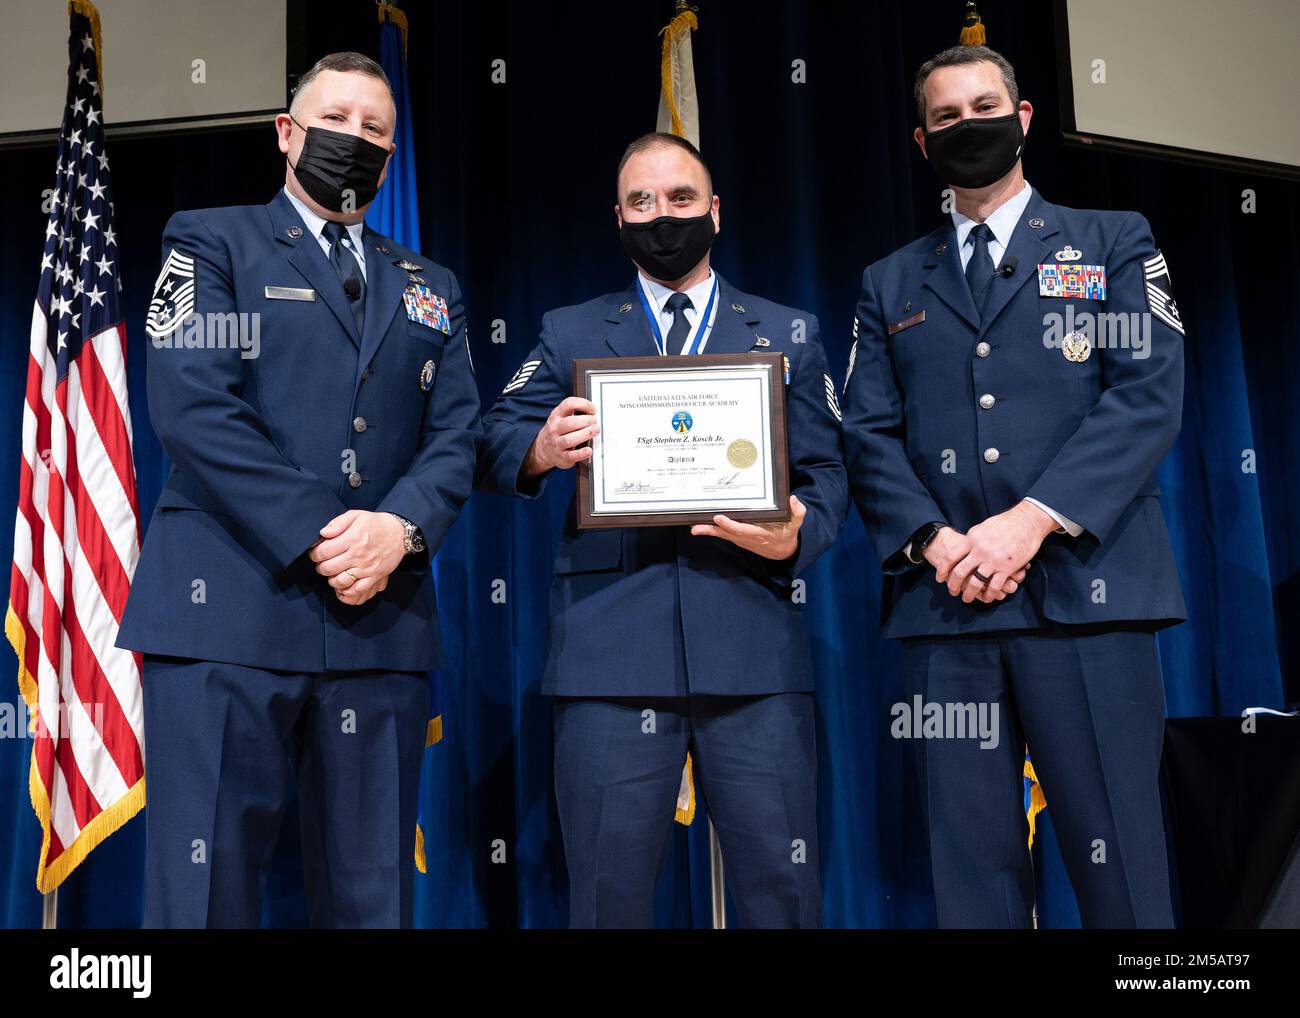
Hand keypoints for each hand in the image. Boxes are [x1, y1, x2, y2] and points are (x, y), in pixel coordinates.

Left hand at [309, 509, 406, 604]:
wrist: (399, 533)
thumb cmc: (375, 523)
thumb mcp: (356, 515)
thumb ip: (337, 523)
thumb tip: (322, 533)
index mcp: (351, 538)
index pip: (323, 552)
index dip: (314, 554)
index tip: (316, 553)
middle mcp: (358, 554)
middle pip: (328, 568)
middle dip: (320, 567)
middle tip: (323, 563)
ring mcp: (366, 567)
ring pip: (339, 581)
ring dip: (331, 579)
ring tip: (333, 573)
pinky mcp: (375, 576)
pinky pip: (357, 590)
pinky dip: (346, 591)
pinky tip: (343, 585)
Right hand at [523, 397, 599, 475]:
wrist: (542, 449)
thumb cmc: (556, 431)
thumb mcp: (560, 417)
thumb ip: (573, 413)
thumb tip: (593, 412)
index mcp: (556, 416)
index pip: (568, 404)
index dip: (583, 404)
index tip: (593, 409)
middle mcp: (555, 429)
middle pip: (570, 423)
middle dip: (586, 421)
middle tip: (595, 422)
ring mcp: (557, 443)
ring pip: (570, 439)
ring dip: (585, 434)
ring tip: (595, 431)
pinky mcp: (562, 456)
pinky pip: (572, 455)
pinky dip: (582, 453)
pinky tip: (588, 450)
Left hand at [690, 495, 805, 561]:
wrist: (783, 552)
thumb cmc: (787, 534)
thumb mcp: (796, 525)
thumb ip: (798, 513)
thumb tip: (794, 499)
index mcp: (760, 533)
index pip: (742, 530)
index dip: (730, 525)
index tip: (719, 517)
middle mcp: (748, 537)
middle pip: (727, 533)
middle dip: (712, 529)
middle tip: (697, 527)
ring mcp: (741, 539)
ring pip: (722, 535)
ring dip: (707, 531)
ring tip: (693, 528)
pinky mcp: (737, 538)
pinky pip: (722, 534)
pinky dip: (711, 531)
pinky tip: (698, 528)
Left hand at [925, 526, 1028, 604]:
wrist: (1027, 522)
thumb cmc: (1005, 523)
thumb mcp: (982, 528)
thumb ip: (971, 539)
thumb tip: (962, 546)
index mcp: (971, 539)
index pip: (950, 557)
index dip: (943, 569)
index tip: (940, 578)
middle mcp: (979, 551)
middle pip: (960, 572)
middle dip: (953, 585)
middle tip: (952, 591)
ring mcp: (993, 561)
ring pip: (975, 583)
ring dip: (969, 593)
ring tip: (967, 598)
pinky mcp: (1006, 568)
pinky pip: (994, 586)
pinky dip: (989, 595)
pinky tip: (986, 598)